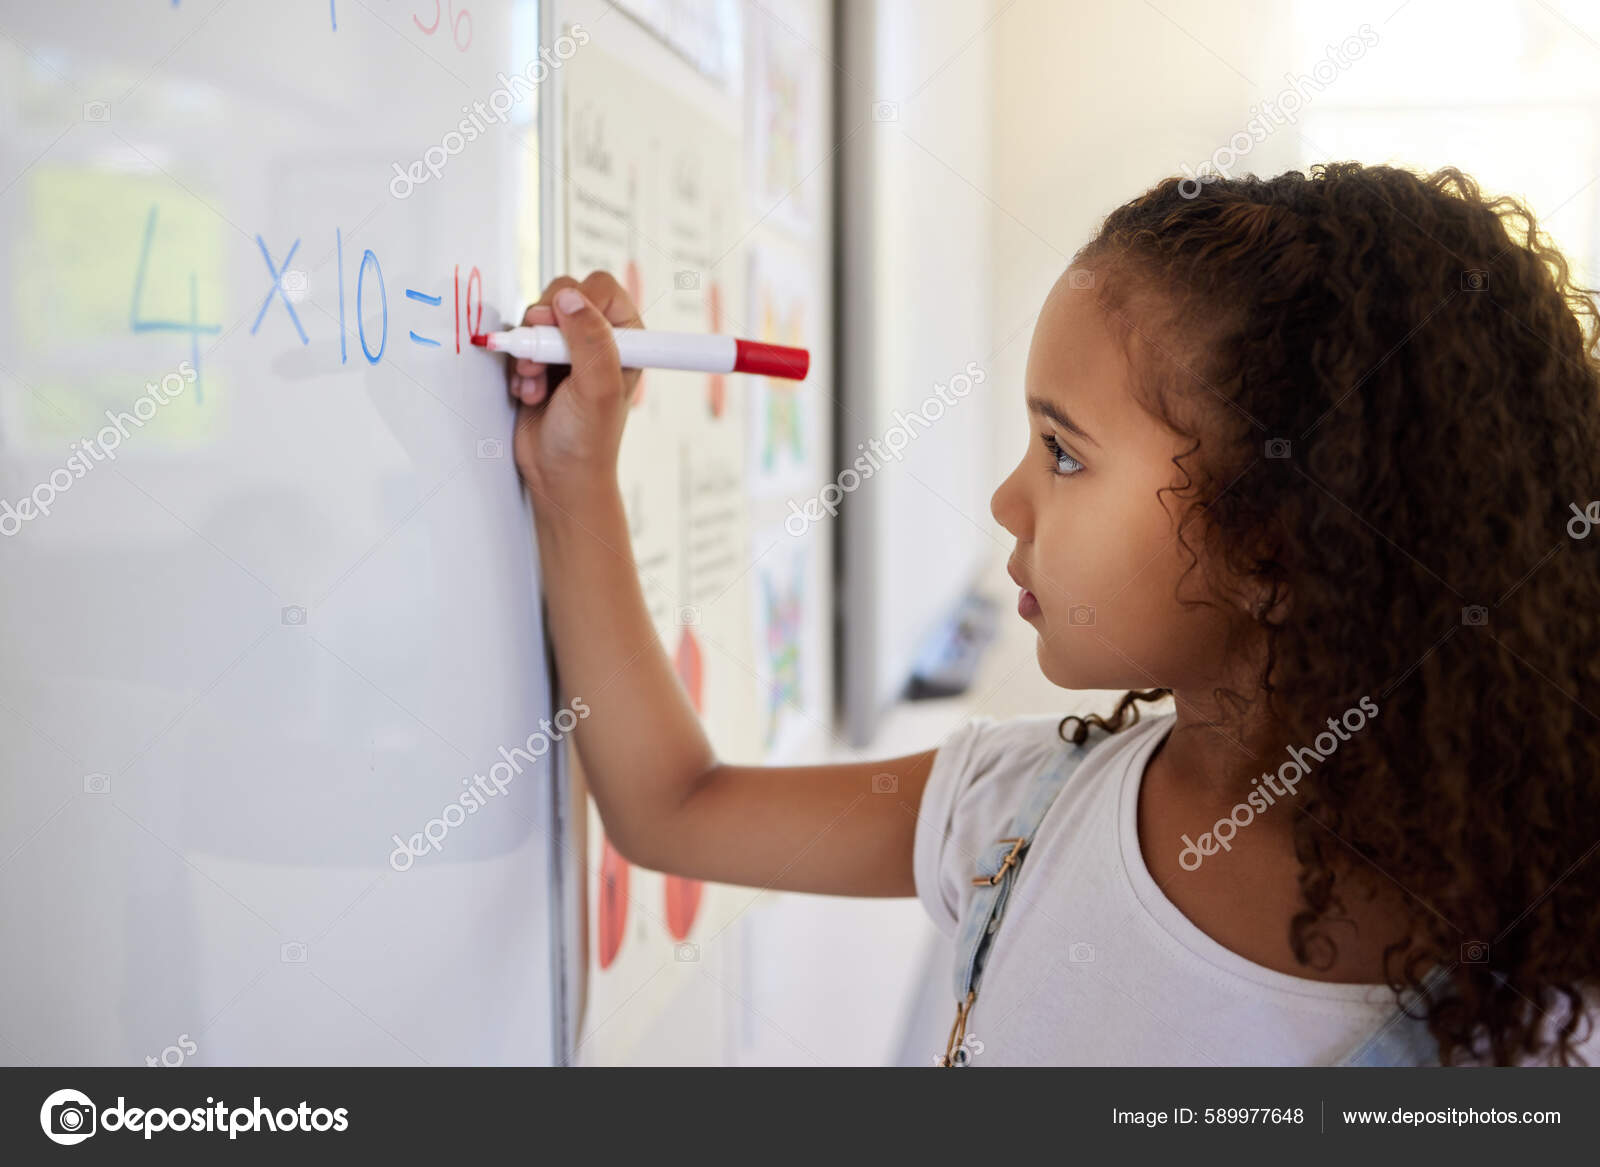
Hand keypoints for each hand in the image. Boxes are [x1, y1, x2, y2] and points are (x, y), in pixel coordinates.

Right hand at [506, 272, 642, 511]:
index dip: (574, 303)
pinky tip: (528, 393)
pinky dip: (517, 367)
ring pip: (535, 319)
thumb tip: (569, 298)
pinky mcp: (540, 362)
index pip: (599, 288)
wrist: (558, 475)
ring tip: (537, 385)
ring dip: (528, 351)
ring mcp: (567, 349)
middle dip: (543, 329)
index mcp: (626, 337)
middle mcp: (598, 338)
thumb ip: (588, 338)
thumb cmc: (588, 438)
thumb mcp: (596, 386)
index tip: (558, 329)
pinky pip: (518, 342)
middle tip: (543, 361)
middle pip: (562, 295)